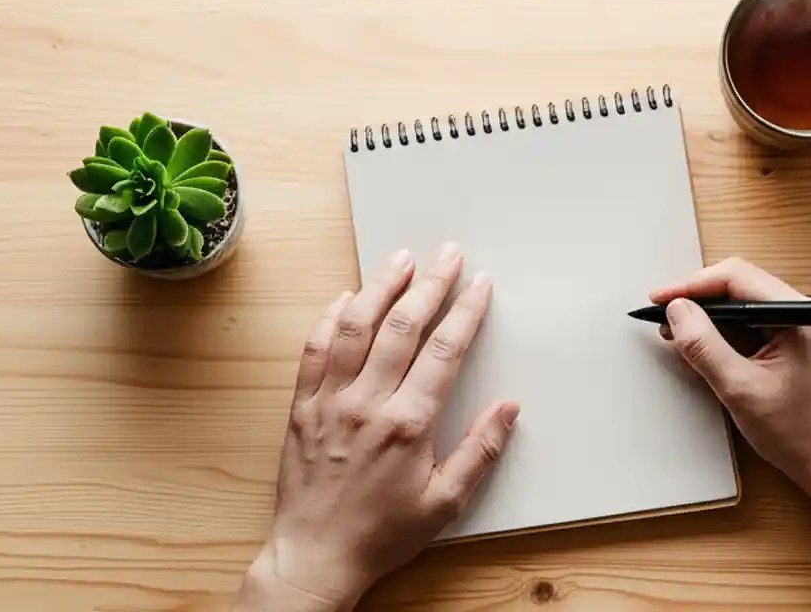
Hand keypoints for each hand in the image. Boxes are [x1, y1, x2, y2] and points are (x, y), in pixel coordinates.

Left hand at [234, 245, 519, 611]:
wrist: (315, 556)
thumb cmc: (382, 534)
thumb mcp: (445, 503)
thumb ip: (480, 451)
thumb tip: (509, 409)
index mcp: (407, 424)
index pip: (444, 351)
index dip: (465, 311)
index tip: (480, 284)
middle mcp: (367, 403)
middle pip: (402, 327)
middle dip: (430, 284)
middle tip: (448, 254)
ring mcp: (329, 401)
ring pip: (355, 327)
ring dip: (380, 287)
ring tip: (401, 259)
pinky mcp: (301, 407)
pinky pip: (314, 350)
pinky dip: (330, 319)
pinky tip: (346, 299)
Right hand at [650, 258, 810, 490]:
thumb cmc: (800, 435)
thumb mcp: (740, 390)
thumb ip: (704, 346)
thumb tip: (677, 310)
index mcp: (802, 316)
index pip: (738, 278)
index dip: (692, 285)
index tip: (659, 299)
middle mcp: (809, 311)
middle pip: (742, 284)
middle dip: (699, 298)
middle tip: (663, 316)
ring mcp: (807, 324)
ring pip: (747, 302)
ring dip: (711, 314)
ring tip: (678, 331)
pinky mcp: (801, 340)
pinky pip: (757, 321)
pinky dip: (728, 329)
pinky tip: (705, 342)